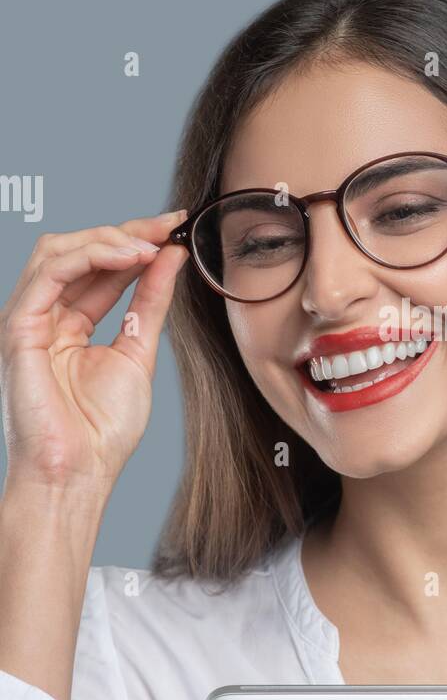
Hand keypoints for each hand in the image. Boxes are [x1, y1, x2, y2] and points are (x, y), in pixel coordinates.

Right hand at [0, 212, 188, 497]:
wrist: (78, 474)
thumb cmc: (101, 432)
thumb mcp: (138, 352)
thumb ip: (150, 302)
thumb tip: (171, 257)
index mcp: (69, 325)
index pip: (101, 268)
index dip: (137, 241)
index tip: (176, 225)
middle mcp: (45, 317)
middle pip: (79, 250)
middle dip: (126, 231)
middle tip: (169, 225)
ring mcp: (28, 321)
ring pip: (58, 251)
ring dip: (109, 238)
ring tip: (150, 245)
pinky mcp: (18, 328)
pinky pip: (49, 272)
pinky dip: (91, 255)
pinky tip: (129, 257)